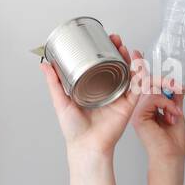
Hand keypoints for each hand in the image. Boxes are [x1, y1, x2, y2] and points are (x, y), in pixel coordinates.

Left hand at [41, 32, 140, 160]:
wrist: (85, 145)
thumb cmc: (73, 128)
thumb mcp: (60, 100)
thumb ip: (54, 82)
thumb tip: (44, 63)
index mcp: (95, 89)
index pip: (103, 65)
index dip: (106, 51)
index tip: (105, 38)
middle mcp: (109, 91)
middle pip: (119, 66)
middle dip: (120, 51)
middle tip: (117, 39)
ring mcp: (120, 97)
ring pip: (131, 74)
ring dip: (132, 59)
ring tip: (127, 48)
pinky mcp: (128, 106)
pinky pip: (138, 89)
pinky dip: (141, 77)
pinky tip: (139, 67)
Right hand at [127, 50, 184, 162]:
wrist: (170, 156)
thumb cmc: (172, 142)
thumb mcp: (176, 114)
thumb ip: (175, 99)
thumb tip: (178, 86)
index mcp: (145, 107)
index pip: (142, 84)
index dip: (139, 67)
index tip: (136, 53)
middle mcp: (139, 107)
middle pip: (146, 83)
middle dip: (163, 80)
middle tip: (176, 85)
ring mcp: (137, 111)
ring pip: (150, 89)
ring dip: (169, 97)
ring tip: (177, 108)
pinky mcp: (138, 116)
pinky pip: (154, 98)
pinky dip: (167, 104)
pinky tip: (172, 115)